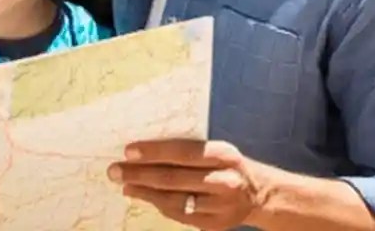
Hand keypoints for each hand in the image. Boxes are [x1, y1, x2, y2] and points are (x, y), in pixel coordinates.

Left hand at [108, 139, 271, 230]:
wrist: (260, 194)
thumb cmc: (228, 165)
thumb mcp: (216, 150)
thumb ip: (186, 151)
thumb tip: (143, 151)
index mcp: (223, 155)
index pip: (183, 152)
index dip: (154, 152)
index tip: (128, 151)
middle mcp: (224, 181)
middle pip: (174, 178)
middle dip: (140, 174)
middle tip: (115, 170)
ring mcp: (220, 206)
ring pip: (175, 200)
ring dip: (145, 193)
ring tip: (125, 185)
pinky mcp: (215, 225)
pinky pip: (180, 216)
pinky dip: (160, 205)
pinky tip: (145, 197)